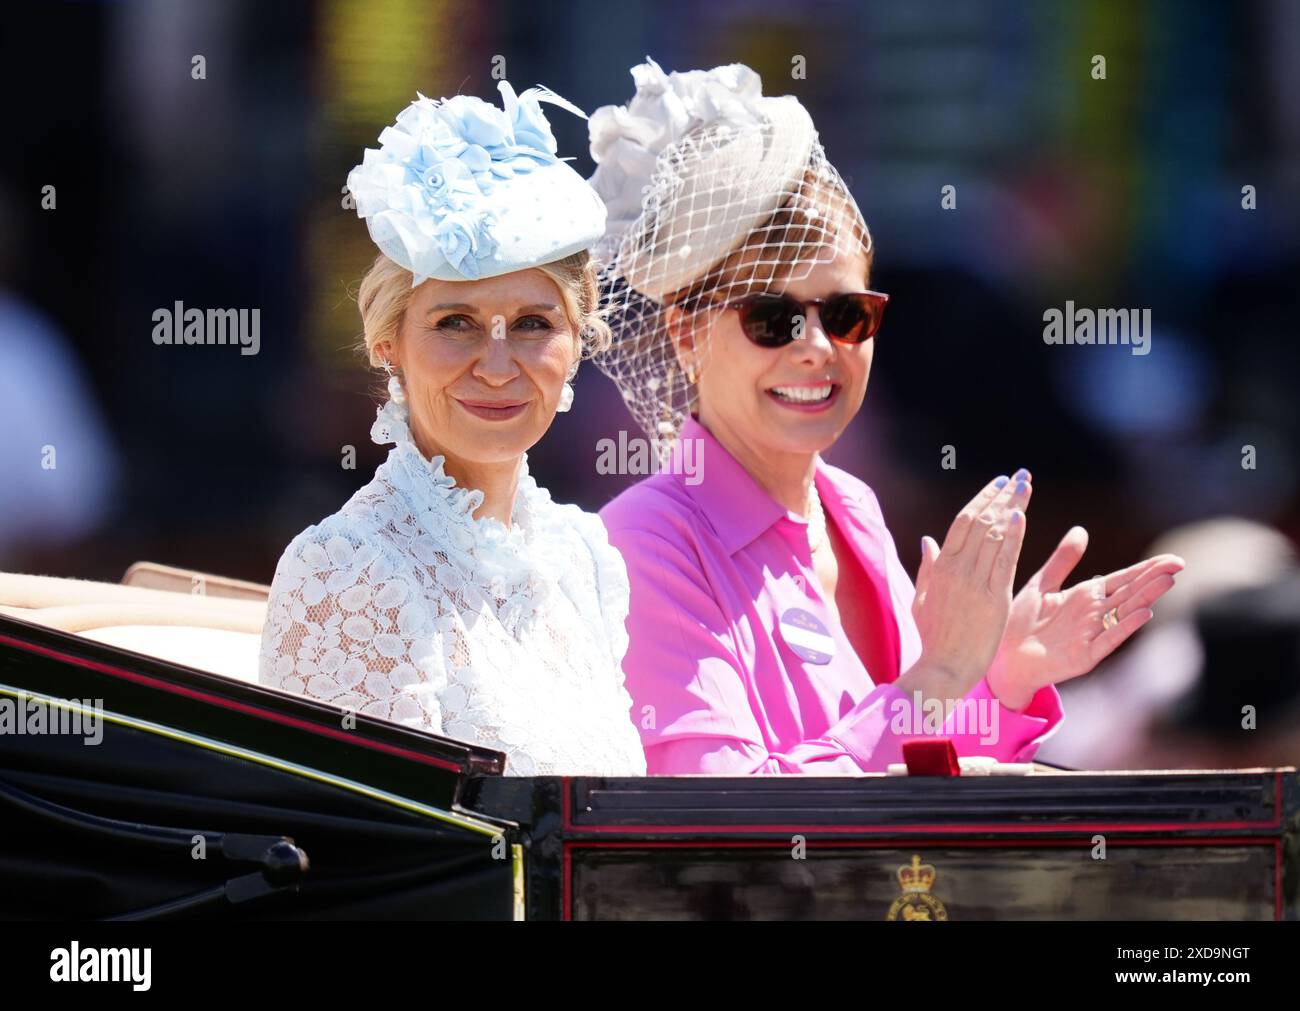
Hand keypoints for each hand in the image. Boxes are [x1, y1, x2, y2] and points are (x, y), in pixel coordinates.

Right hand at [910, 469, 1032, 697]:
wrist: (945, 666)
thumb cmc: (934, 636)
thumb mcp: (923, 599)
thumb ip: (928, 567)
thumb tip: (928, 539)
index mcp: (941, 567)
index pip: (963, 522)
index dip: (982, 499)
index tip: (999, 483)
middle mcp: (958, 569)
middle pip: (981, 522)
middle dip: (1002, 495)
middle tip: (1019, 475)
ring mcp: (976, 582)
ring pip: (995, 535)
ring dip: (1012, 507)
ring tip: (1026, 486)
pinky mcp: (994, 597)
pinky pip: (1004, 560)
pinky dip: (1013, 536)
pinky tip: (1020, 515)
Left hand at [986, 525, 1185, 709]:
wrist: (1005, 658)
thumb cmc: (1020, 623)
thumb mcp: (1041, 584)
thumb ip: (1062, 560)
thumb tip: (1082, 530)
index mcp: (1085, 596)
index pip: (1122, 579)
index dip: (1145, 569)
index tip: (1172, 559)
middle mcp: (1094, 614)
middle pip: (1129, 593)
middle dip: (1152, 578)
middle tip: (1178, 564)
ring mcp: (1092, 635)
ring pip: (1124, 613)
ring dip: (1145, 597)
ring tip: (1167, 581)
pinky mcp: (1085, 656)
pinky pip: (1108, 639)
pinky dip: (1125, 626)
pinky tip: (1144, 613)